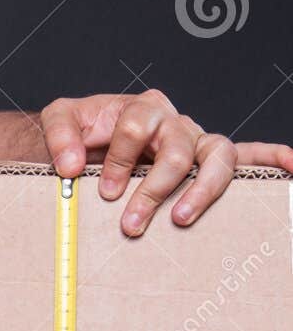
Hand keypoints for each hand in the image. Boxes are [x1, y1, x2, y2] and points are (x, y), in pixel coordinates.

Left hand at [40, 91, 292, 236]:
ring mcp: (195, 142)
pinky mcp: (205, 162)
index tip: (105, 190)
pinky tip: (289, 167)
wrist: (84, 142)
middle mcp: (175, 122)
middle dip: (155, 188)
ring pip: (217, 156)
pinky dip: (269, 158)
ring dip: (202, 190)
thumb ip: (60, 135)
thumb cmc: (79, 133)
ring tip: (182, 219)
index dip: (123, 158)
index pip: (140, 126)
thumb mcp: (60, 121)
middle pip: (179, 148)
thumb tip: (73, 165)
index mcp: (142, 108)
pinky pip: (246, 156)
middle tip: (131, 222)